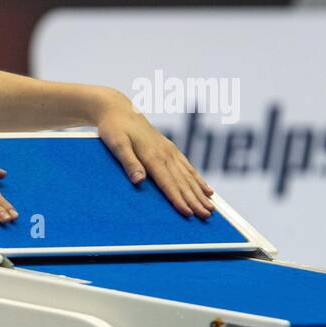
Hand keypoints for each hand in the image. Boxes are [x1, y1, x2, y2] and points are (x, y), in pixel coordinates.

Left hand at [91, 90, 214, 218]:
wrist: (117, 109)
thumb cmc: (114, 128)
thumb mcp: (116, 144)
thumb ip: (128, 162)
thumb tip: (139, 181)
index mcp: (152, 155)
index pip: (168, 183)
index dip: (178, 199)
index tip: (188, 213)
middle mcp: (165, 154)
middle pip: (182, 182)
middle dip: (195, 201)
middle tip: (207, 217)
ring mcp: (169, 151)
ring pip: (189, 177)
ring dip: (200, 194)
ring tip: (211, 208)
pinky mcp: (169, 149)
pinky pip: (188, 168)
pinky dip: (198, 181)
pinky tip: (207, 190)